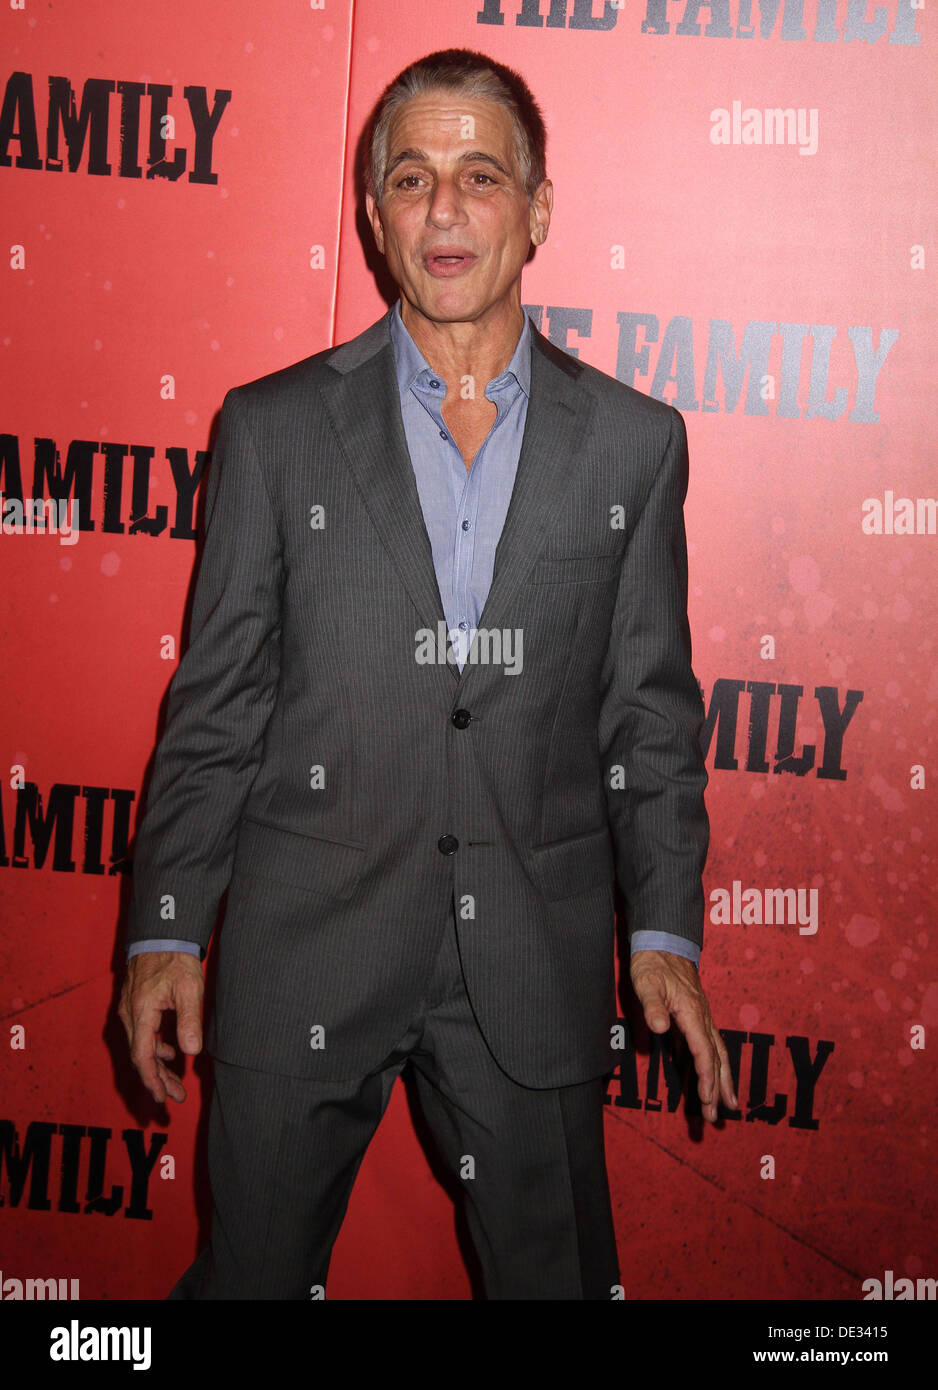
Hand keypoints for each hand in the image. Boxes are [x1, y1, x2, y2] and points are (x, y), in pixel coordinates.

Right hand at [118, 952, 204, 1103]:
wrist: (163, 933)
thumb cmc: (176, 958)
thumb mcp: (188, 987)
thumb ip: (189, 1019)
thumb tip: (191, 1051)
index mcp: (140, 1012)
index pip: (142, 1056)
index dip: (152, 1080)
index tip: (162, 1098)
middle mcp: (129, 1014)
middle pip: (140, 1056)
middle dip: (157, 1079)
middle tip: (175, 1097)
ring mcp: (129, 1009)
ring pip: (140, 1046)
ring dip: (157, 1065)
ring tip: (175, 1082)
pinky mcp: (134, 1004)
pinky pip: (141, 1034)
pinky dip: (154, 1048)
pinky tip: (170, 1052)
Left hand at [629, 949, 736, 1122]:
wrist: (663, 941)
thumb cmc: (653, 963)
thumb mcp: (647, 983)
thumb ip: (652, 1006)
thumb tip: (659, 1028)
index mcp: (692, 1012)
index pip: (703, 1052)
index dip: (706, 1077)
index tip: (708, 1099)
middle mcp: (702, 1018)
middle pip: (715, 1058)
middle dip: (718, 1088)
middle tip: (717, 1116)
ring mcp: (702, 1017)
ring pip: (718, 1053)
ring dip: (723, 1080)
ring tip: (729, 1104)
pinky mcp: (697, 1015)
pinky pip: (710, 1044)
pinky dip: (715, 1064)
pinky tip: (714, 1076)